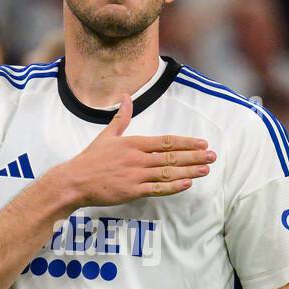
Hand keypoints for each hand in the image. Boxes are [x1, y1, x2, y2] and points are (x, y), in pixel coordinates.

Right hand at [54, 93, 215, 207]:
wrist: (75, 181)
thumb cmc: (91, 159)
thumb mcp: (107, 135)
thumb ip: (121, 117)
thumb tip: (125, 97)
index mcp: (133, 143)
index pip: (166, 141)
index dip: (186, 142)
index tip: (202, 143)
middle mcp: (137, 158)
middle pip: (171, 156)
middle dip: (194, 156)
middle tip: (213, 156)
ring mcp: (135, 175)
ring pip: (168, 173)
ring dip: (189, 171)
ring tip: (206, 170)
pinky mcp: (132, 191)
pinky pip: (157, 189)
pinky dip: (173, 187)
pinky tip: (187, 184)